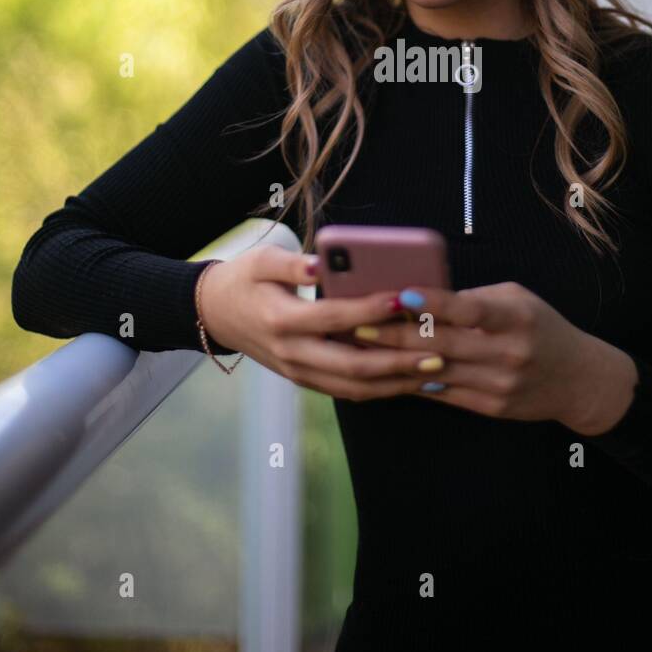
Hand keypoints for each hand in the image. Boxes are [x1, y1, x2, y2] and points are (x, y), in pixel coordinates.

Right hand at [198, 245, 450, 399]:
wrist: (214, 314)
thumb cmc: (242, 280)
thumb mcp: (260, 261)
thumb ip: (292, 264)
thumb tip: (323, 264)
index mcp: (281, 320)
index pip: (333, 318)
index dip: (370, 310)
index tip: (403, 298)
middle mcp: (291, 353)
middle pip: (351, 366)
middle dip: (397, 362)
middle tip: (437, 353)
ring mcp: (298, 372)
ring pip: (353, 387)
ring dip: (396, 384)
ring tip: (433, 373)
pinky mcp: (305, 379)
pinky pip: (347, 390)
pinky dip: (380, 388)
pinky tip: (410, 380)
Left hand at [355, 280, 638, 429]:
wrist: (577, 379)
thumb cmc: (540, 327)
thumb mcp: (516, 299)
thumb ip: (473, 299)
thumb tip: (419, 297)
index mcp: (515, 317)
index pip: (467, 309)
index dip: (431, 301)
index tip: (398, 294)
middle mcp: (508, 352)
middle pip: (441, 343)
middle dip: (394, 333)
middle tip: (357, 322)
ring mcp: (499, 383)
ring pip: (435, 372)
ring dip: (393, 360)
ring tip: (360, 348)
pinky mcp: (490, 406)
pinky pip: (442, 393)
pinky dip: (412, 380)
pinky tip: (385, 371)